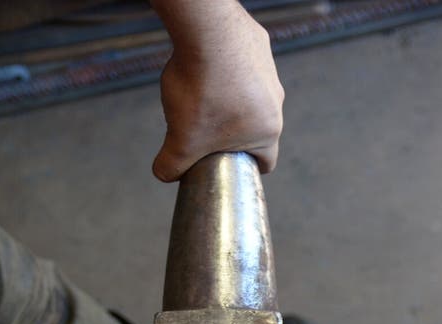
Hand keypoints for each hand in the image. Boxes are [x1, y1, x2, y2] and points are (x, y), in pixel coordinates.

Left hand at [153, 5, 283, 181]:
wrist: (206, 32)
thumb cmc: (202, 91)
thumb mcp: (181, 142)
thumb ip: (171, 166)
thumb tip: (165, 173)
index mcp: (268, 131)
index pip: (265, 162)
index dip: (245, 170)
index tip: (227, 169)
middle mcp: (276, 101)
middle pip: (254, 130)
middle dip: (230, 136)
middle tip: (204, 136)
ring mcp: (269, 70)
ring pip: (249, 98)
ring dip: (228, 103)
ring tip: (199, 99)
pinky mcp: (258, 44)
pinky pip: (242, 67)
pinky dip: (225, 73)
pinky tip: (202, 70)